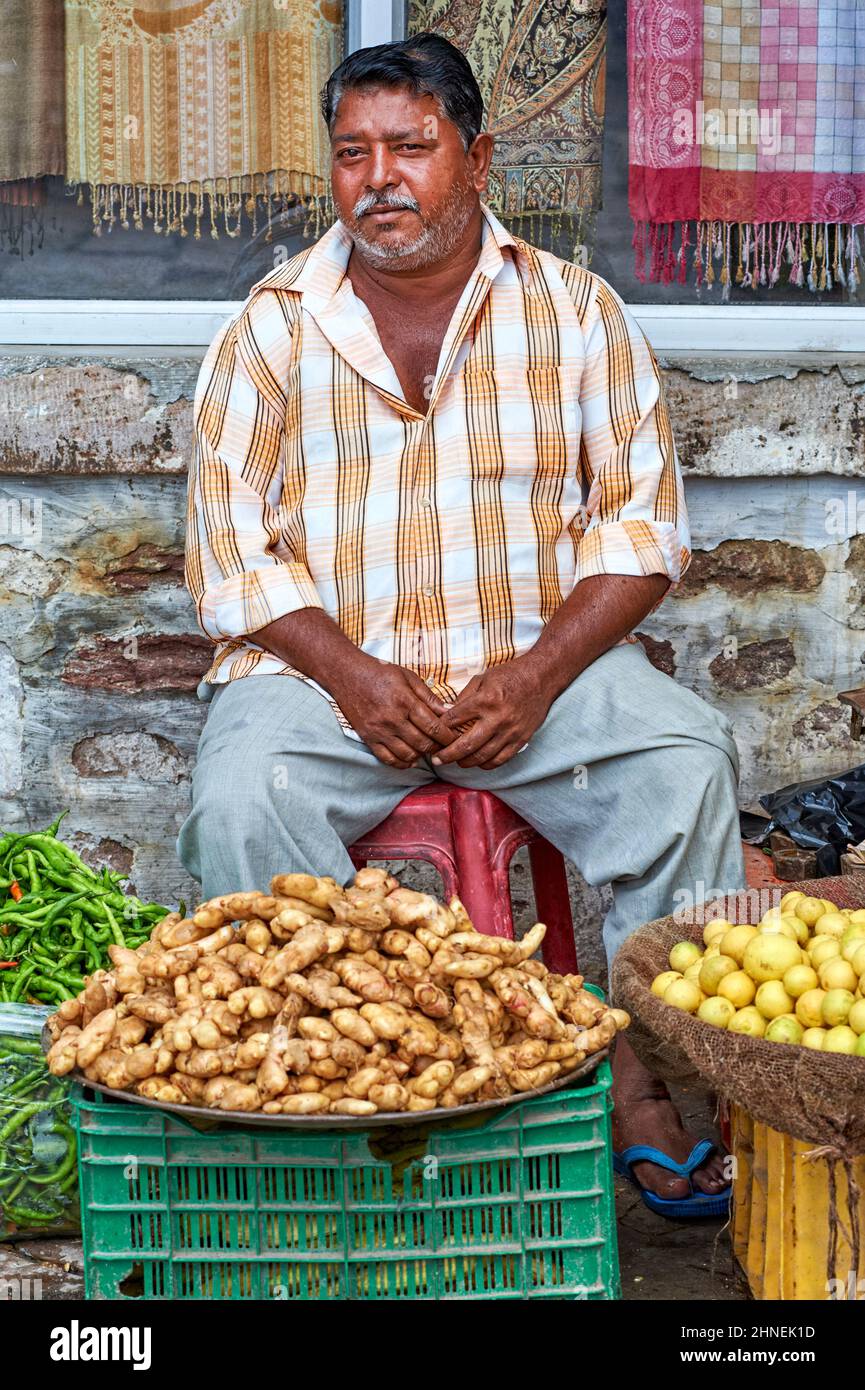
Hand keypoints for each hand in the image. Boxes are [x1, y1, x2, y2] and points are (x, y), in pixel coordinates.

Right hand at [329, 656, 458, 768]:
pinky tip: (411, 759)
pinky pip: (387, 759)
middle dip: (437, 747)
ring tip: (427, 749)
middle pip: (423, 743)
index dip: (448, 736)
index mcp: (405, 701)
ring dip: (421, 755)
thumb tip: (449, 711)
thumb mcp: (408, 677)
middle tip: (443, 745)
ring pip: (407, 754)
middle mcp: (392, 718)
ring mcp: (379, 730)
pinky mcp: (368, 738)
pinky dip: (402, 763)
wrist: (347, 675)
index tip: (455, 738)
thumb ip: (428, 697)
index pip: (433, 727)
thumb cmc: (380, 673)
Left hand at [430, 657, 552, 768]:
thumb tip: (446, 713)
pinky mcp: (521, 739)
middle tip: (437, 759)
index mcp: (485, 700)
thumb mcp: (483, 678)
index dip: (439, 729)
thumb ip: (464, 697)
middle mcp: (497, 718)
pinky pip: (501, 759)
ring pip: (483, 756)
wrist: (542, 678)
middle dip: (448, 755)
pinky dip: (487, 764)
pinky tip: (478, 762)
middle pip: (466, 744)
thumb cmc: (510, 675)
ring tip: (455, 762)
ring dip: (465, 762)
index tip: (431, 735)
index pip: (454, 720)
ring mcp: (510, 731)